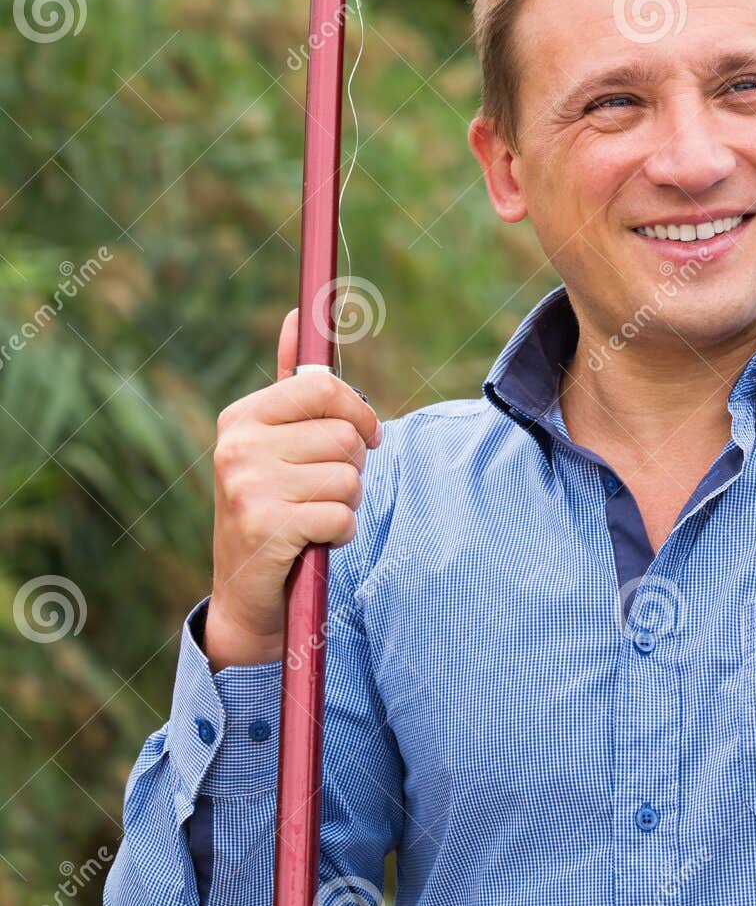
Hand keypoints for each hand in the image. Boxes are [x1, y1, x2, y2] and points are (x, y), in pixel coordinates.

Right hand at [205, 309, 381, 669]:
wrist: (247, 591)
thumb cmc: (273, 507)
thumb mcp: (275, 442)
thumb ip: (292, 384)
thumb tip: (298, 314)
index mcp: (242, 417)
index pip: (324, 387)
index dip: (360, 413)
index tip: (366, 437)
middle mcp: (238, 446)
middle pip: (346, 437)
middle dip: (352, 469)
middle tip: (321, 492)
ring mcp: (248, 486)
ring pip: (349, 478)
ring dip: (346, 504)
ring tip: (312, 516)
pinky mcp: (266, 526)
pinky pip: (342, 516)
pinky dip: (340, 534)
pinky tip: (311, 541)